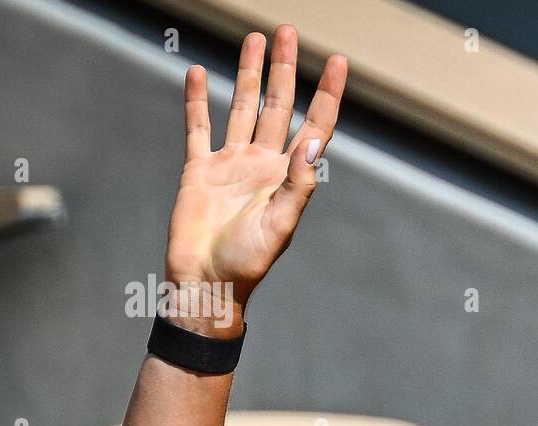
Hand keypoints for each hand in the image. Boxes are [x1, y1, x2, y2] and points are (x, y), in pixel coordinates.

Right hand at [164, 26, 345, 328]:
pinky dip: (199, 100)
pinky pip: (199, 127)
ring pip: (243, 107)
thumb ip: (298, 185)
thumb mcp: (280, 225)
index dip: (327, 94)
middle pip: (278, 105)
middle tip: (288, 32)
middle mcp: (263, 164)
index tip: (339, 62)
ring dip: (250, 74)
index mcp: (288, 176)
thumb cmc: (248, 262)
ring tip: (255, 40)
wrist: (207, 282)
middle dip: (285, 69)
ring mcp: (231, 164)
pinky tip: (202, 73)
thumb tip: (313, 143)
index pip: (313, 125)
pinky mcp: (199, 170)